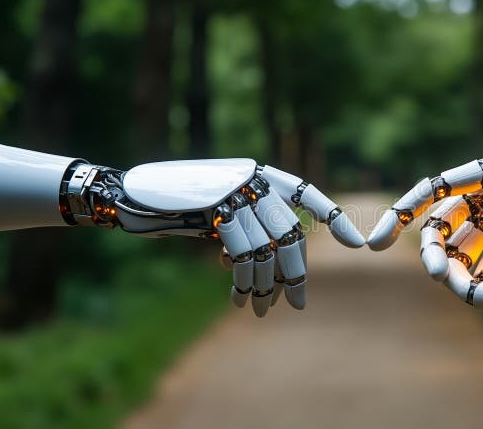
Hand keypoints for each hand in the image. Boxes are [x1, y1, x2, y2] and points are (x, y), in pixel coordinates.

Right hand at [71, 160, 363, 316]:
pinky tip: (238, 299)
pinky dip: (244, 280)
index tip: (356, 244)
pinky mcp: (216, 207)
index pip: (303, 192)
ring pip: (269, 247)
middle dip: (294, 273)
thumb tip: (280, 267)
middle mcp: (251, 177)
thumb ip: (251, 226)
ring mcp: (234, 189)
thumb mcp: (220, 213)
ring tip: (258, 308)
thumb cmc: (174, 207)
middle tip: (295, 304)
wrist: (127, 194)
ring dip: (265, 284)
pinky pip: (244, 252)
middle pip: (289, 232)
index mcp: (257, 173)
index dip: (331, 217)